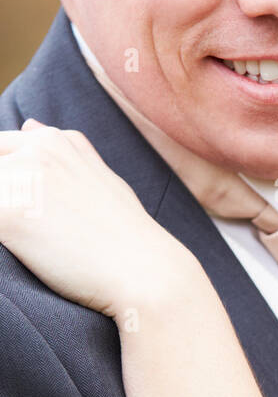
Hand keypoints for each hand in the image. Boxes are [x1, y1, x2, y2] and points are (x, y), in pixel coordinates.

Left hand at [0, 121, 194, 319]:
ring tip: (38, 241)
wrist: (145, 272)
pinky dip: (2, 239)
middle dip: (6, 199)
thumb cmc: (125, 235)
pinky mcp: (7, 214)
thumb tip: (31, 124)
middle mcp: (34, 150)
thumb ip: (64, 152)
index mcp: (52, 141)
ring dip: (4, 219)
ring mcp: (19, 179)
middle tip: (40, 230)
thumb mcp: (99, 179)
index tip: (37, 218)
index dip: (10, 187)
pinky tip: (28, 248)